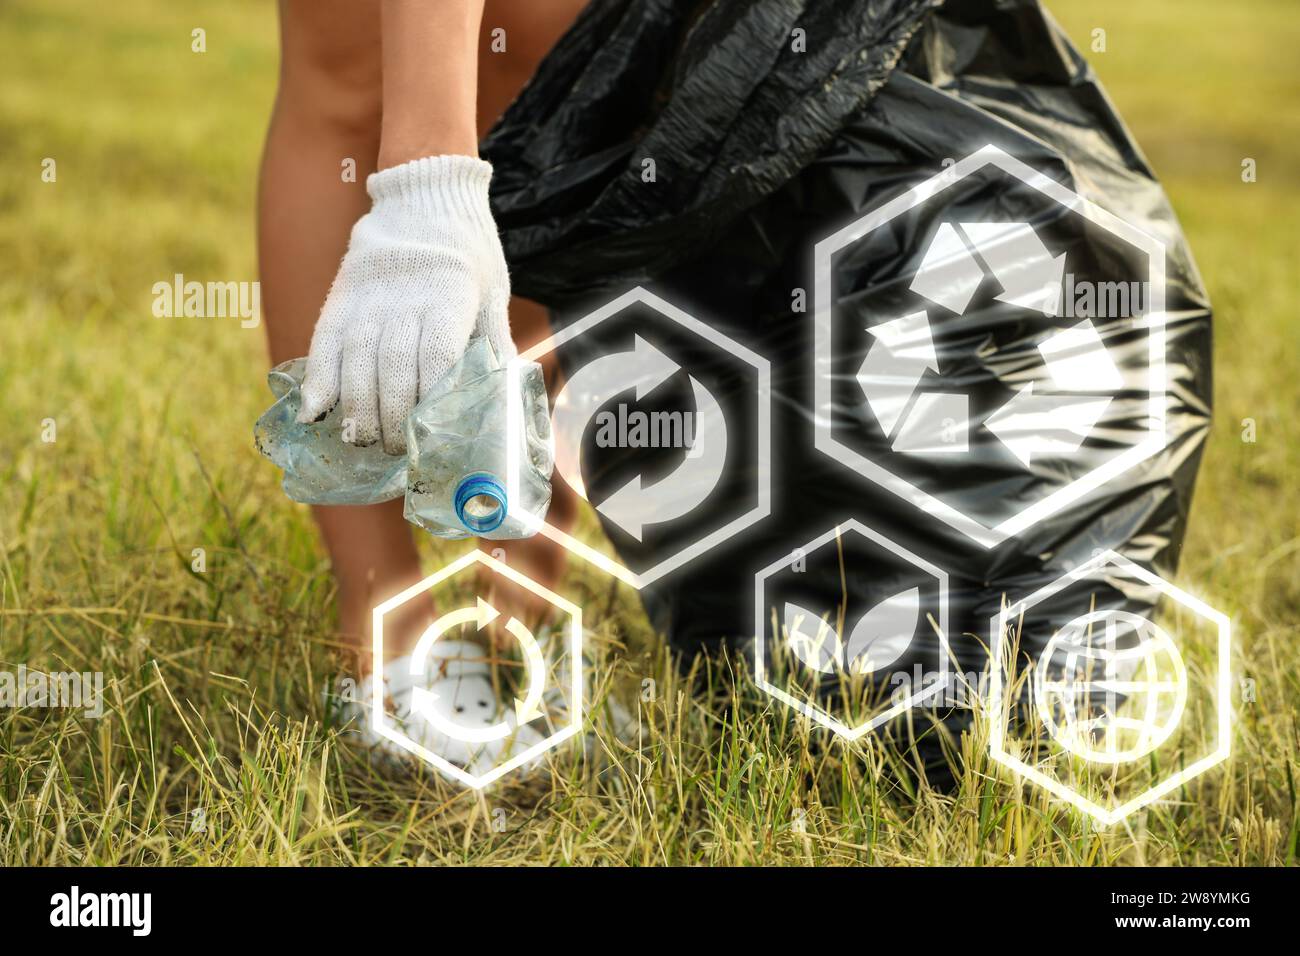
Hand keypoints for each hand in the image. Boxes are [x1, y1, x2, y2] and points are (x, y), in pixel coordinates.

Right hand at [297, 154, 512, 453]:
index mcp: (449, 297)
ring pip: (356, 362)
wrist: (424, 195)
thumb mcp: (493, 290)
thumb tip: (502, 394)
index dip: (430, 404)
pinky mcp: (342, 296)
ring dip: (356, 409)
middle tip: (395, 452)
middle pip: (393, 370)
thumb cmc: (469, 250)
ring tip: (361, 441)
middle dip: (393, 419)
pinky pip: (324, 342)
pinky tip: (314, 411)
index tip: (430, 439)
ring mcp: (368, 298)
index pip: (436, 360)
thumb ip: (492, 340)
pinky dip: (318, 380)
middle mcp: (405, 299)